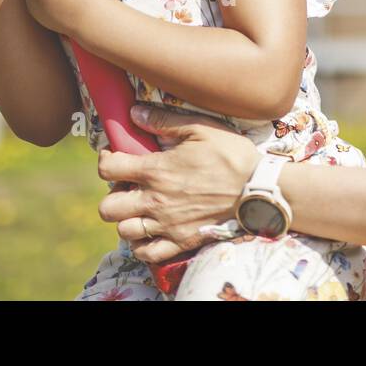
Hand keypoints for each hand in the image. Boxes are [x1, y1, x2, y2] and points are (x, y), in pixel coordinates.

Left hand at [97, 104, 262, 264]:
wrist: (259, 188)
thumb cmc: (231, 154)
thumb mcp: (201, 127)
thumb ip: (165, 120)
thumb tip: (134, 113)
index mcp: (157, 170)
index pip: (109, 168)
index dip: (106, 159)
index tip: (115, 155)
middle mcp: (156, 200)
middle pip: (107, 207)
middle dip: (112, 194)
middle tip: (129, 186)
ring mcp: (167, 225)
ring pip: (124, 231)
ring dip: (127, 218)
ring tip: (141, 207)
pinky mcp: (181, 241)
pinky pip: (147, 252)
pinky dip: (143, 244)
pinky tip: (151, 230)